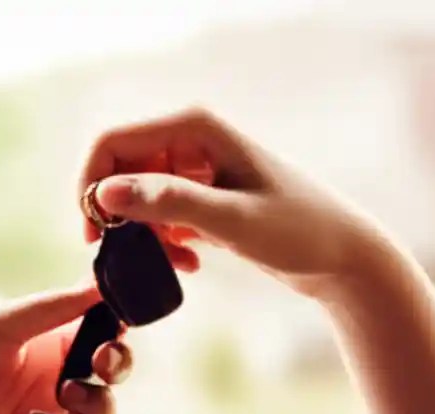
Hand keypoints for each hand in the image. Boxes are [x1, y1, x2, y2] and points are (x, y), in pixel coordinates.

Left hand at [0, 284, 132, 413]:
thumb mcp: (3, 323)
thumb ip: (55, 307)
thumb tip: (101, 281)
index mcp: (47, 338)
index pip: (101, 332)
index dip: (118, 330)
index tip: (119, 324)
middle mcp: (51, 375)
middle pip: (110, 374)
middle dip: (117, 366)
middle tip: (102, 363)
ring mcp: (45, 413)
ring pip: (100, 413)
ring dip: (96, 404)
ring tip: (66, 395)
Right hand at [81, 107, 397, 301]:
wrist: (343, 258)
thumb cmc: (299, 231)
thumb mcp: (231, 220)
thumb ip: (168, 202)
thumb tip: (104, 194)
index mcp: (194, 127)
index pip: (111, 143)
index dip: (91, 186)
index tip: (95, 234)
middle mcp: (190, 140)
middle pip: (117, 170)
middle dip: (115, 216)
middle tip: (121, 256)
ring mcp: (196, 169)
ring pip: (134, 198)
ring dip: (141, 235)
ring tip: (174, 263)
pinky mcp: (202, 196)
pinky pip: (158, 215)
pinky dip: (162, 242)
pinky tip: (189, 264)